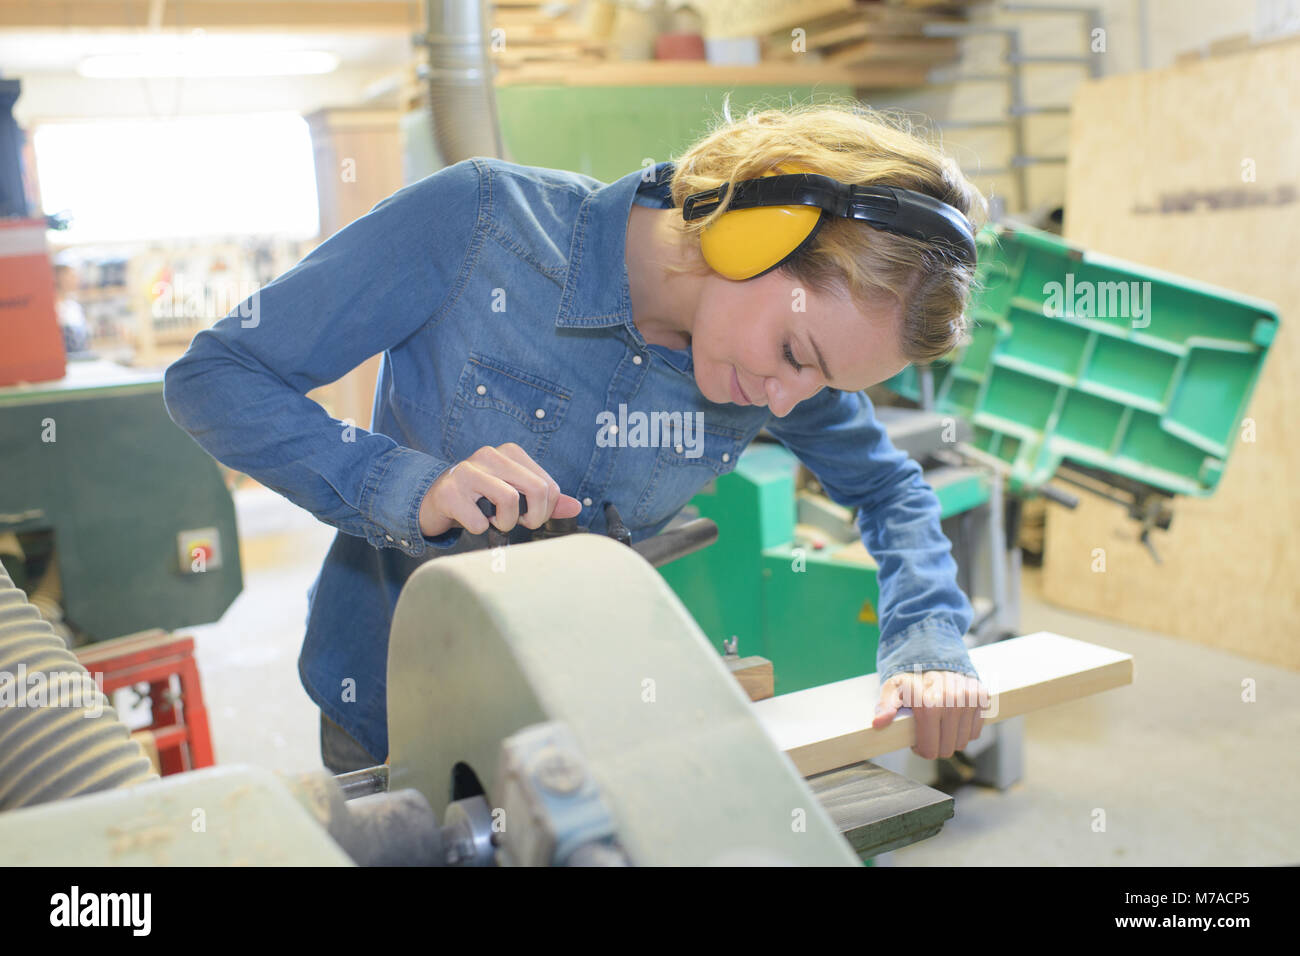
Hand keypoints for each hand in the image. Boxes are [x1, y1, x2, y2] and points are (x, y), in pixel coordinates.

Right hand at [419, 443, 582, 537]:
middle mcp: (489, 455)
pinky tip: (470, 520)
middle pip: (537, 489)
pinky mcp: (449, 492)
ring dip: (505, 523)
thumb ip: (544, 499)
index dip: (545, 510)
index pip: (549, 485)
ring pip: (509, 501)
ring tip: (493, 521)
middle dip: (533, 517)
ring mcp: (467, 471)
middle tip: (519, 524)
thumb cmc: (478, 498)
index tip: (529, 516)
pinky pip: (479, 522)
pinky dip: (479, 529)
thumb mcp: (514, 493)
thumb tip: (576, 506)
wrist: (434, 501)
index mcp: (510, 453)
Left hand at [872, 670, 987, 759]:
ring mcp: (969, 700)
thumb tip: (878, 723)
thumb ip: (886, 706)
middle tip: (927, 733)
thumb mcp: (892, 689)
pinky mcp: (981, 697)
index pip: (930, 749)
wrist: (933, 653)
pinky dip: (964, 730)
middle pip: (947, 749)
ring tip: (939, 726)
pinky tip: (953, 719)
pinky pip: (976, 730)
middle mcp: (952, 703)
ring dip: (950, 739)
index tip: (916, 741)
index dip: (921, 749)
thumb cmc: (910, 677)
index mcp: (929, 705)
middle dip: (935, 746)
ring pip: (962, 742)